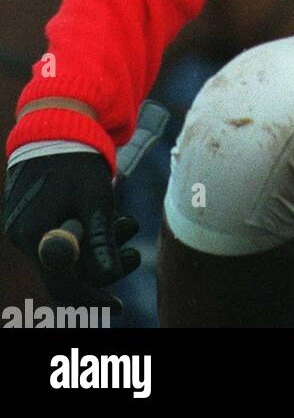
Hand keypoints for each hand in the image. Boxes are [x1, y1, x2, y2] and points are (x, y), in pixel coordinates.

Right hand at [2, 151, 139, 314]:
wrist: (57, 123)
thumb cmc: (77, 159)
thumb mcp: (95, 198)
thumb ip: (100, 239)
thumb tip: (109, 278)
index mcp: (35, 233)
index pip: (62, 283)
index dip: (91, 297)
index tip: (118, 306)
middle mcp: (23, 235)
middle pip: (65, 271)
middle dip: (103, 265)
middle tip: (134, 255)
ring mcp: (24, 227)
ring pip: (66, 254)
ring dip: (99, 247)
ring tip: (129, 224)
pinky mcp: (32, 217)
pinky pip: (60, 238)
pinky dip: (86, 235)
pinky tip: (111, 219)